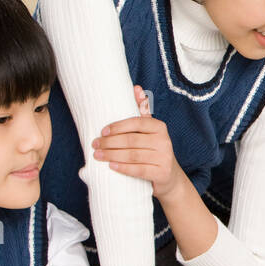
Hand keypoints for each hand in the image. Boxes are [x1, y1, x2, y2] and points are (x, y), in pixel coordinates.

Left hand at [92, 85, 185, 202]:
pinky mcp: (162, 173)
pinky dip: (123, 168)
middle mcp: (164, 141)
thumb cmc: (154, 150)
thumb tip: (136, 88)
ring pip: (133, 155)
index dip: (118, 127)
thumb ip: (143, 111)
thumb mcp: (150, 131)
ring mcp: (164, 158)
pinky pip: (139, 170)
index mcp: (160, 127)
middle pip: (132, 140)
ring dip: (112, 155)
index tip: (102, 131)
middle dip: (110, 142)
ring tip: (97, 155)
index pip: (136, 123)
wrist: (169, 177)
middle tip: (94, 144)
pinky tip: (111, 166)